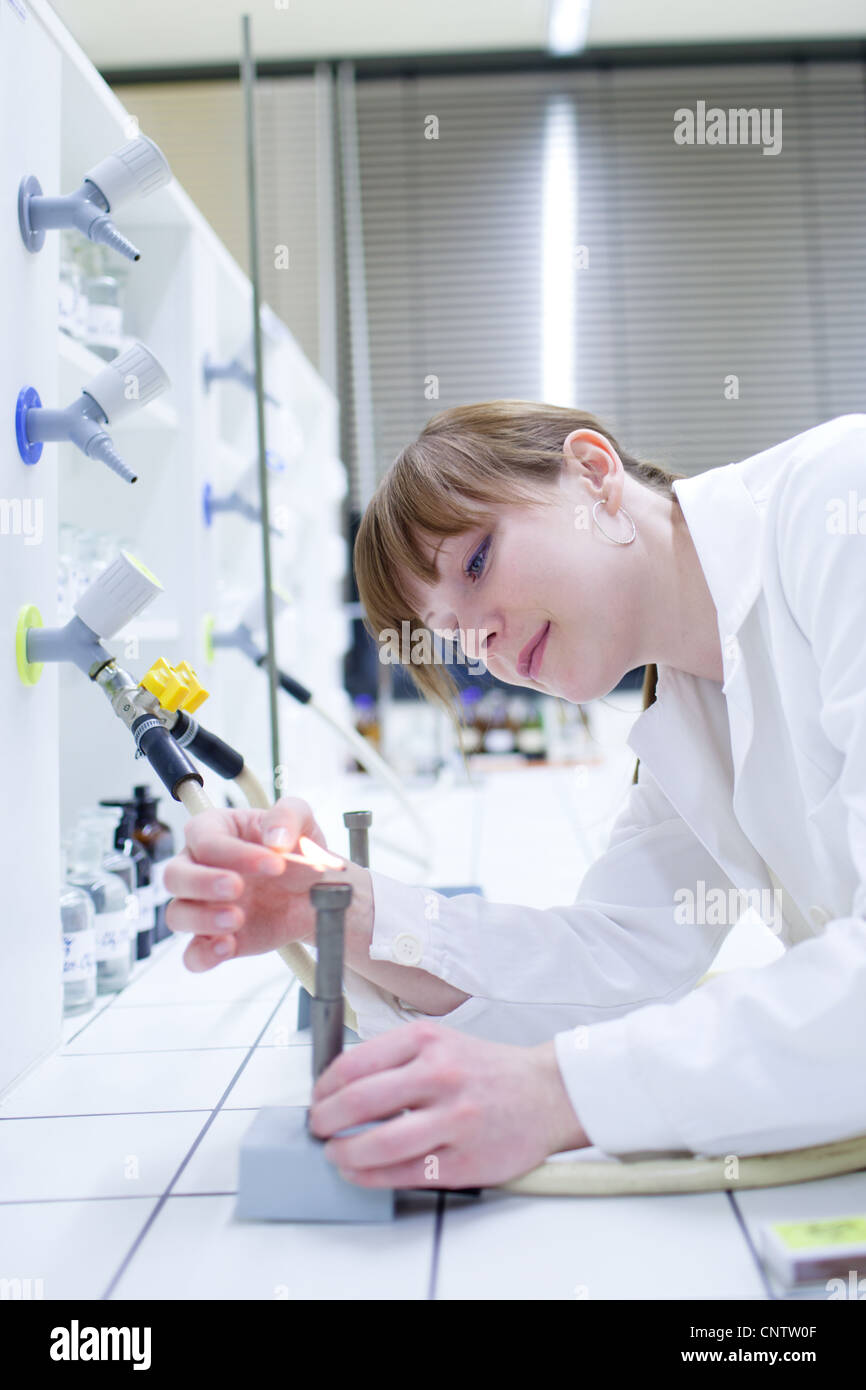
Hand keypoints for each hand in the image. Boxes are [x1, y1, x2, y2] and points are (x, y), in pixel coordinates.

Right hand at [164, 796, 345, 971]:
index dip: (235, 852)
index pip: (206, 839)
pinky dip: (204, 955)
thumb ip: (288, 816)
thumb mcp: (303, 822)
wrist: (317, 895)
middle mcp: (201, 867)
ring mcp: (204, 906)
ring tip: (237, 919)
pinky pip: (193, 953)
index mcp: (216, 831)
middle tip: (237, 887)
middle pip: (174, 875)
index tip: (275, 863)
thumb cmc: (301, 853)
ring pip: (177, 915)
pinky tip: (226, 947)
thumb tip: (275, 837)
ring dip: (202, 919)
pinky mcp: (214, 939)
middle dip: (202, 883)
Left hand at [309, 1022, 589, 1188]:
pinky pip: (403, 1173)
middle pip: (359, 1102)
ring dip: (343, 1153)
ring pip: (378, 1144)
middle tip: (318, 1128)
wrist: (547, 1094)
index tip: (318, 1098)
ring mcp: (453, 1121)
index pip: (354, 1064)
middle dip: (325, 1120)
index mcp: (428, 1041)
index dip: (324, 1087)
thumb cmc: (489, 1071)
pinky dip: (370, 1176)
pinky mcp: (464, 1161)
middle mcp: (440, 1076)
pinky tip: (361, 1171)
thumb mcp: (442, 1043)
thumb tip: (341, 1086)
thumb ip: (396, 1058)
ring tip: (336, 1153)